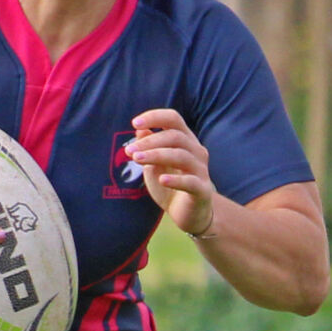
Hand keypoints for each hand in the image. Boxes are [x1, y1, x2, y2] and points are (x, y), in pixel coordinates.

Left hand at [127, 108, 216, 238]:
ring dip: (156, 155)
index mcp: (185, 140)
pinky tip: (162, 179)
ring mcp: (201, 170)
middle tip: (129, 152)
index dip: (155, 117)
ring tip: (137, 160)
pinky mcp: (202, 190)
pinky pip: (190, 181)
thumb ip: (148, 146)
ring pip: (181, 155)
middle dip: (150, 142)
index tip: (134, 123)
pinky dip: (175, 179)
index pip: (173, 119)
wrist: (187, 214)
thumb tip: (139, 129)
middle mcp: (196, 151)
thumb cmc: (170, 184)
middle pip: (175, 136)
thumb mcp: (154, 164)